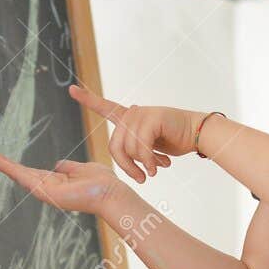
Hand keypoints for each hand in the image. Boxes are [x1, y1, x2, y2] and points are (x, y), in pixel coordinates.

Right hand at [0, 150, 120, 214]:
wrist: (111, 193)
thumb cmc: (102, 183)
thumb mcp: (82, 169)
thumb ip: (69, 167)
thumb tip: (58, 164)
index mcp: (59, 183)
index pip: (36, 174)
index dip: (22, 167)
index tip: (10, 160)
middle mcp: (52, 190)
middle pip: (26, 177)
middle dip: (10, 169)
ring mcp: (50, 194)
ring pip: (25, 180)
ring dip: (9, 170)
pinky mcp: (51, 195)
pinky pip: (31, 182)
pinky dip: (18, 173)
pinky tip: (7, 166)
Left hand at [68, 81, 201, 181]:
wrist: (196, 133)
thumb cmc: (173, 140)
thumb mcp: (148, 144)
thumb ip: (134, 146)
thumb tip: (129, 159)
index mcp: (128, 117)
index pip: (105, 107)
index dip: (88, 99)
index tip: (71, 90)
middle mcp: (131, 113)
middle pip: (115, 147)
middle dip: (127, 167)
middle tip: (141, 178)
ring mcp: (141, 114)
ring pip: (129, 150)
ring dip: (143, 165)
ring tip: (157, 168)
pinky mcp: (151, 119)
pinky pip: (142, 148)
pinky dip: (150, 161)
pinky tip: (161, 166)